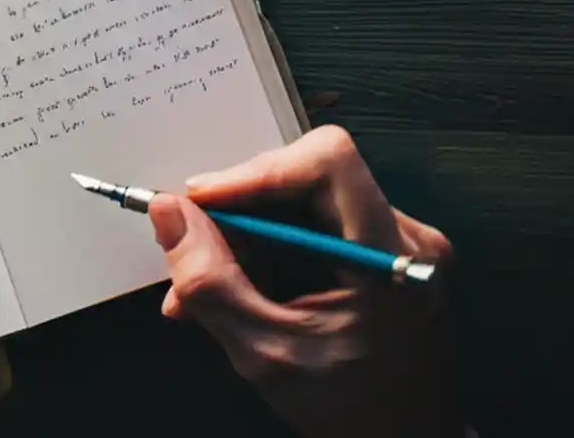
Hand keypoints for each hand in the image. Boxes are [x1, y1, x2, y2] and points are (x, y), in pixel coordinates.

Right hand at [150, 126, 460, 437]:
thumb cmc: (349, 411)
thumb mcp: (264, 354)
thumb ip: (211, 283)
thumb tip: (168, 213)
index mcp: (389, 257)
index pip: (328, 163)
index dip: (257, 170)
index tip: (202, 202)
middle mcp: (406, 236)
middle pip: (308, 176)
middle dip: (239, 209)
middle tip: (189, 248)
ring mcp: (400, 243)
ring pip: (304, 199)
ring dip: (247, 234)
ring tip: (206, 286)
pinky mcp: (385, 252)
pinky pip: (316, 224)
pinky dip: (270, 248)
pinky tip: (242, 288)